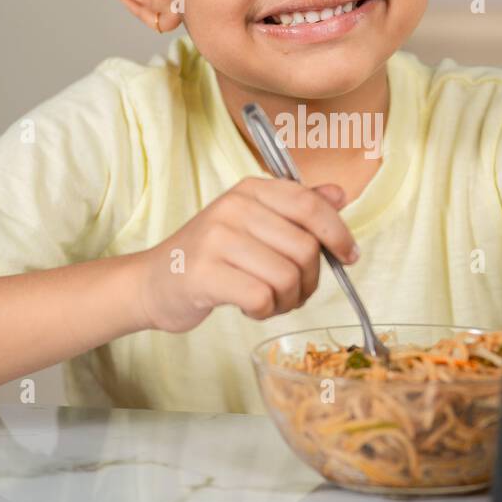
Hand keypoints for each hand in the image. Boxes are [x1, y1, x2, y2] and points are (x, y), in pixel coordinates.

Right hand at [131, 176, 357, 333]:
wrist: (153, 282)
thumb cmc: (210, 256)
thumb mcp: (252, 223)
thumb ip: (296, 207)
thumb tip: (340, 193)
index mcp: (250, 190)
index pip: (309, 204)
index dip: (338, 233)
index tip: (348, 256)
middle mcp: (234, 207)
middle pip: (304, 248)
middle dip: (310, 280)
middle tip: (293, 292)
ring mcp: (217, 239)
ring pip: (287, 277)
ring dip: (288, 300)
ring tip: (269, 301)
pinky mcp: (205, 274)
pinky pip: (262, 298)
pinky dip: (265, 311)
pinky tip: (250, 307)